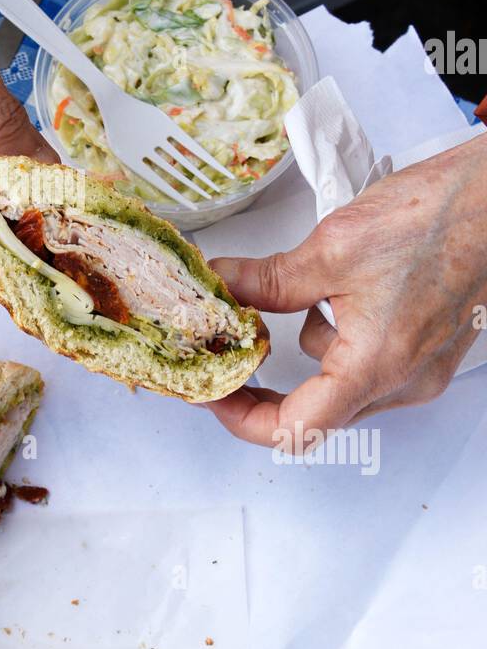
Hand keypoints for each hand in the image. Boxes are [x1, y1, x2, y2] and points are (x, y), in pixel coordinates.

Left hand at [207, 133, 486, 442]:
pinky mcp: (431, 352)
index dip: (241, 417)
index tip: (211, 392)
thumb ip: (268, 280)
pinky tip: (342, 290)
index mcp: (375, 367)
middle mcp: (404, 383)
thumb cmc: (436, 219)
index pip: (294, 428)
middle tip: (229, 352)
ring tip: (298, 296)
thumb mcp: (332, 248)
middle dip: (267, 384)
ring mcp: (422, 371)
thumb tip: (221, 286)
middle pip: (317, 412)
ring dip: (308, 350)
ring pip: (342, 384)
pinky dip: (340, 338)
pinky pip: (369, 363)